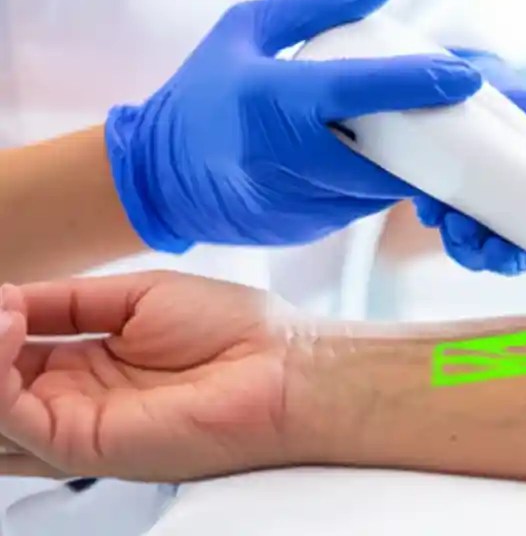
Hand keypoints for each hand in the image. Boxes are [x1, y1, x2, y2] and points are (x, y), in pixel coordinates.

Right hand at [0, 272, 299, 479]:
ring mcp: (75, 426)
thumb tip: (3, 296)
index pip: (7, 353)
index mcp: (85, 365)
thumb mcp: (137, 297)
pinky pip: (11, 417)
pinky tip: (7, 329)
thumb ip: (64, 301)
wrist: (282, 367)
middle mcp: (73, 400)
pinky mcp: (83, 445)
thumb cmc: (236, 333)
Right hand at [106, 0, 482, 251]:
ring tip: (424, 135)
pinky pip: (359, 207)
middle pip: (381, 156)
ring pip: (375, 190)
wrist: (157, 177)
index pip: (358, 91)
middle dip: (428, 142)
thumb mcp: (245, 30)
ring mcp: (291, 201)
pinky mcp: (303, 230)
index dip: (418, 84)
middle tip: (457, 114)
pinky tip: (381, 162)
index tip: (466, 76)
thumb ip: (316, 3)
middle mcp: (279, 157)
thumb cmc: (205, 92)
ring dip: (405, 167)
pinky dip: (376, 185)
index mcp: (268, 100)